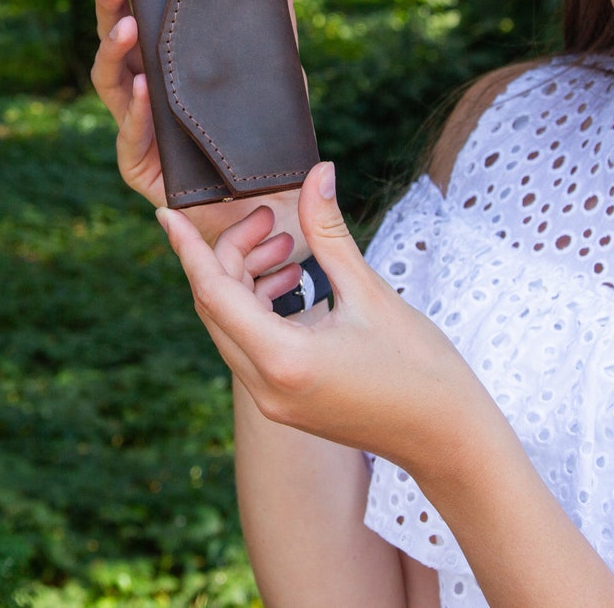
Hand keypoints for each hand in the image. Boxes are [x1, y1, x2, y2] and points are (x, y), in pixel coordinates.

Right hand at [92, 0, 304, 249]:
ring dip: (115, 51)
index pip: (140, 18)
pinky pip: (132, 136)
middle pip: (115, 43)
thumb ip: (278, 26)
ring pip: (111, 83)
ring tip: (128, 26)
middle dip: (110, 7)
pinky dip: (138, 111)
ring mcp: (138, 128)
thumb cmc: (268, 140)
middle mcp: (145, 93)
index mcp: (168, 67)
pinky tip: (144, 87)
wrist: (275, 206)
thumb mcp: (277, 77)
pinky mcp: (139, 166)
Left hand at [156, 162, 497, 472]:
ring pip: (231, 328)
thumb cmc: (420, 367)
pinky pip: (250, 349)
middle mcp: (266, 386)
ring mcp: (273, 401)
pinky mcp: (285, 404)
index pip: (214, 292)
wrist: (447, 438)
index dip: (188, 248)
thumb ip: (330, 234)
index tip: (166, 214)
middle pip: (216, 308)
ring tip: (288, 247)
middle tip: (268, 217)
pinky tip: (294, 281)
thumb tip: (317, 174)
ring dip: (246, 282)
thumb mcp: (371, 293)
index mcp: (283, 359)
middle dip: (230, 255)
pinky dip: (259, 310)